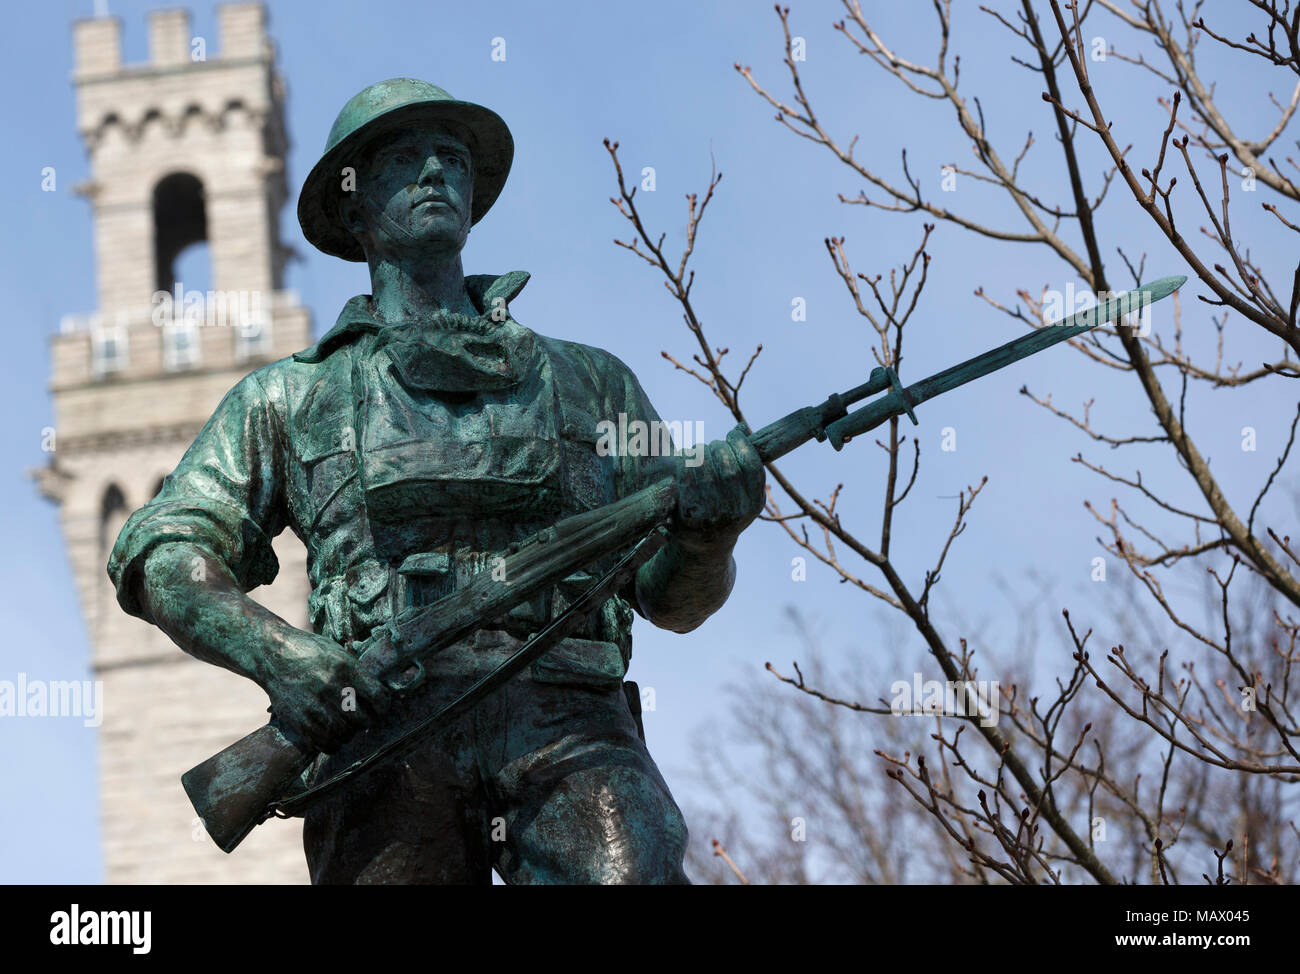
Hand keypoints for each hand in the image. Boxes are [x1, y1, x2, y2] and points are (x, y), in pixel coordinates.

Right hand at [261, 629, 391, 753]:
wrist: (271, 654)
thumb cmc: (309, 651)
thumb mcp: (337, 653)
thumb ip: (356, 673)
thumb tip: (378, 693)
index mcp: (345, 668)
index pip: (377, 697)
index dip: (383, 706)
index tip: (380, 707)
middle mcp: (330, 687)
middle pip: (362, 718)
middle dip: (366, 721)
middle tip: (363, 719)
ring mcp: (313, 705)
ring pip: (344, 733)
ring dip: (349, 733)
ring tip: (347, 727)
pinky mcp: (299, 720)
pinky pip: (325, 743)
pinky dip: (333, 744)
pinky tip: (334, 737)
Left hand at [673, 423, 765, 552]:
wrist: (704, 547)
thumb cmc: (724, 509)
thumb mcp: (743, 492)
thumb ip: (744, 462)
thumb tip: (741, 427)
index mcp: (754, 502)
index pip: (751, 464)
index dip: (741, 444)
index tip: (732, 435)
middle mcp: (737, 510)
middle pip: (728, 465)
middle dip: (719, 447)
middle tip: (713, 446)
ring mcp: (713, 514)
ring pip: (706, 468)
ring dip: (701, 451)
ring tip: (699, 451)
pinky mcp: (691, 514)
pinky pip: (687, 476)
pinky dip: (685, 461)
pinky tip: (686, 459)